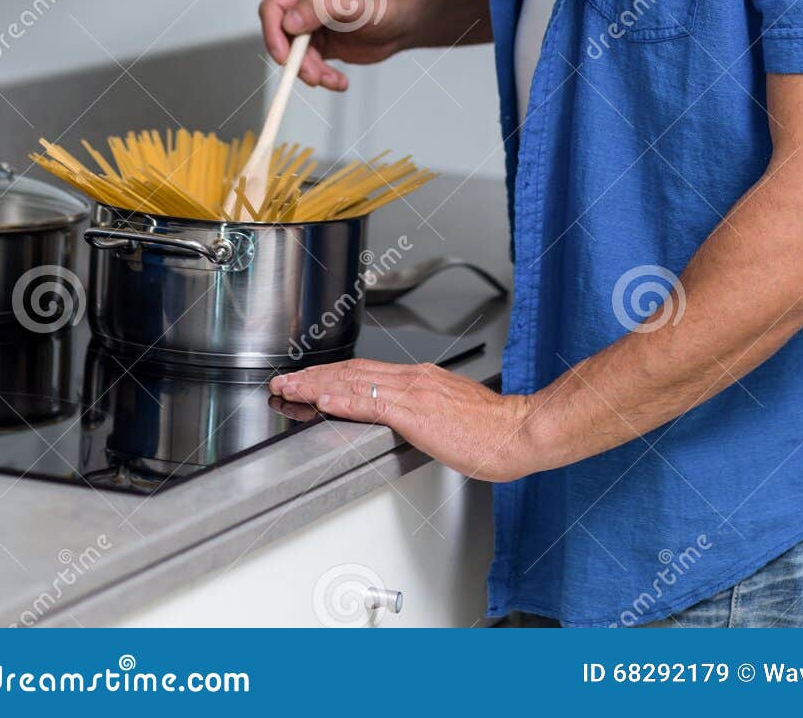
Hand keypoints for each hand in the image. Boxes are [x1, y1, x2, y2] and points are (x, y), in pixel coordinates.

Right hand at [258, 0, 422, 90]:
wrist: (405, 23)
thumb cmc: (384, 3)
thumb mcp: (353, 2)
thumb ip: (319, 8)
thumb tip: (288, 23)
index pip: (273, 7)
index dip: (272, 33)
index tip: (283, 57)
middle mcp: (303, 3)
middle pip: (280, 36)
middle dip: (295, 60)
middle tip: (314, 76)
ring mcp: (310, 25)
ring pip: (294, 56)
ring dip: (311, 72)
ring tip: (335, 80)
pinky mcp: (320, 45)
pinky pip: (310, 66)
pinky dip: (322, 78)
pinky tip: (340, 82)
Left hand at [268, 360, 535, 482]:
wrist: (517, 431)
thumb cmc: (493, 430)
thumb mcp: (452, 413)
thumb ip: (426, 411)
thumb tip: (411, 418)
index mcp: (421, 379)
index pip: (365, 372)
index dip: (331, 375)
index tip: (308, 379)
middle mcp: (413, 378)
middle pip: (352, 371)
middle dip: (314, 376)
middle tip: (285, 381)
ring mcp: (414, 392)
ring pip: (355, 382)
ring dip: (317, 384)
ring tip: (291, 388)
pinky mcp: (416, 413)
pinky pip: (372, 404)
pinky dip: (344, 399)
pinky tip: (324, 399)